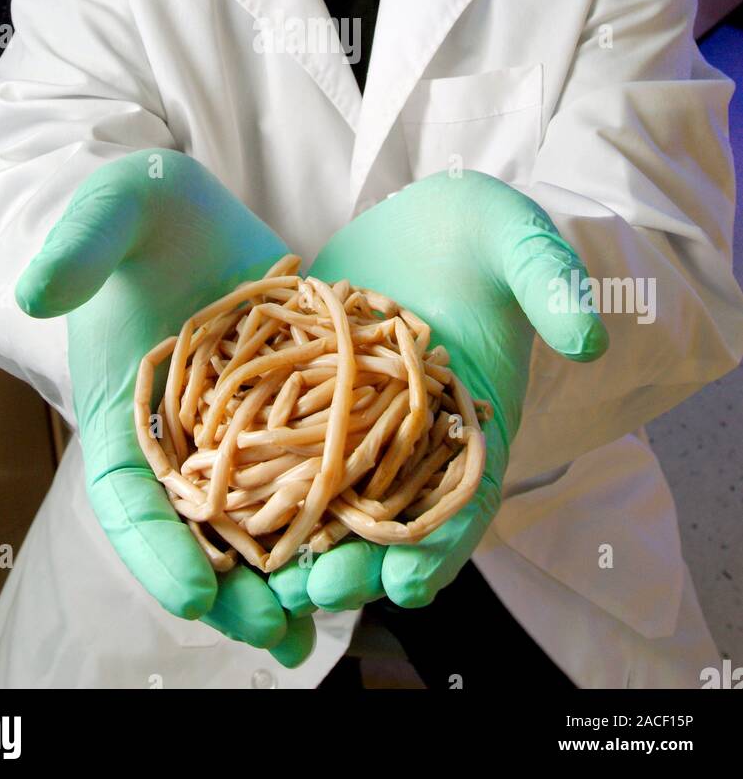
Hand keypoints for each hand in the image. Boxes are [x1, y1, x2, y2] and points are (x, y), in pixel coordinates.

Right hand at [15, 148, 315, 667]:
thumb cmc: (148, 210)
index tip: (191, 596)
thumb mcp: (116, 208)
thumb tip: (37, 293)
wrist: (207, 207)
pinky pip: (313, 479)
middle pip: (198, 532)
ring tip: (322, 622)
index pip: (126, 497)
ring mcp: (238, 435)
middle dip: (232, 591)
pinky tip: (370, 555)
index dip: (153, 550)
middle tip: (276, 632)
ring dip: (287, 578)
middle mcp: (179, 440)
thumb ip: (81, 245)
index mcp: (122, 412)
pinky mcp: (292, 416)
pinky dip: (333, 522)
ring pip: (259, 523)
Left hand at [268, 169, 608, 616]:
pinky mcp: (314, 402)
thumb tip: (590, 338)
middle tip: (315, 597)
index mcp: (478, 417)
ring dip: (305, 545)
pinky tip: (224, 517)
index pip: (469, 495)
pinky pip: (287, 453)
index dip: (445, 545)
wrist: (422, 217)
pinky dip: (263, 489)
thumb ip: (550, 279)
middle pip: (394, 516)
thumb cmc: (480, 227)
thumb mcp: (515, 238)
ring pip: (337, 499)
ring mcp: (365, 425)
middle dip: (359, 564)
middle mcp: (420, 437)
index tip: (410, 585)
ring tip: (264, 584)